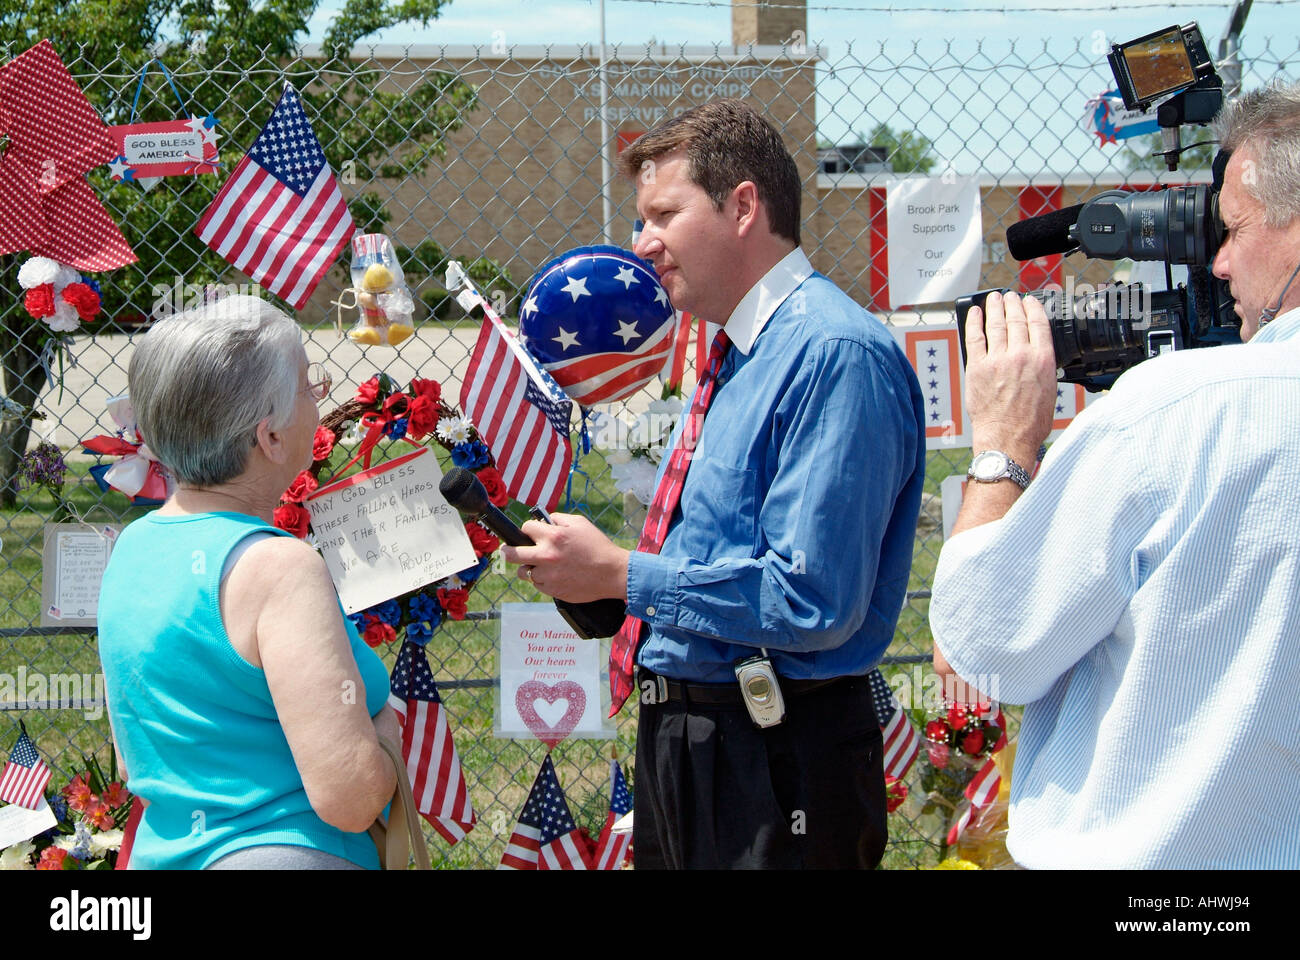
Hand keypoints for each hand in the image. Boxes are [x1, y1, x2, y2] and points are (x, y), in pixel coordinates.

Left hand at [501, 512, 629, 602]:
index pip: (525, 528)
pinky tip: (556, 575)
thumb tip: (544, 521)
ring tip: (540, 565)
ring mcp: (548, 576)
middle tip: (506, 551)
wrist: (612, 573)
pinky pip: (538, 584)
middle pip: (512, 554)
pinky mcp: (552, 590)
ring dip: (529, 567)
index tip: (530, 532)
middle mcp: (546, 556)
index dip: (529, 529)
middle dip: (508, 551)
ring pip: (524, 572)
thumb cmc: (597, 546)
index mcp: (553, 536)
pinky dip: (543, 580)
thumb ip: (558, 519)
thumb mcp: (580, 523)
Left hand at [964, 291, 1056, 466]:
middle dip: (1012, 303)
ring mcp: (997, 360)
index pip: (1038, 323)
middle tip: (1010, 296)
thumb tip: (1037, 357)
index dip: (1033, 307)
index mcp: (1043, 360)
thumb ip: (1042, 369)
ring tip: (994, 299)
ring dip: (994, 307)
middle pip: (1016, 319)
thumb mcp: (1050, 391)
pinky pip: (975, 337)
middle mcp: (1021, 355)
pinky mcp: (977, 367)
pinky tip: (974, 313)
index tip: (1029, 300)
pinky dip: (974, 321)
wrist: (1007, 439)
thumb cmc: (1029, 423)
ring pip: (996, 324)